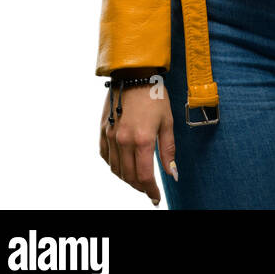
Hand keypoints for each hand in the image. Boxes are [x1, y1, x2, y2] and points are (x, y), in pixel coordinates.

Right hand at [98, 75, 176, 205]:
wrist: (134, 75)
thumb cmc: (155, 96)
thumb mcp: (168, 121)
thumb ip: (168, 150)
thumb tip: (172, 174)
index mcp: (142, 140)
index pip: (145, 176)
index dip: (151, 190)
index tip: (156, 198)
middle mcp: (123, 141)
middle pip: (129, 176)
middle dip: (140, 187)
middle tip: (149, 190)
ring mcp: (110, 137)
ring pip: (116, 170)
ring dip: (127, 179)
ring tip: (138, 180)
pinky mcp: (102, 131)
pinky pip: (105, 157)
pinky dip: (114, 166)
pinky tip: (123, 165)